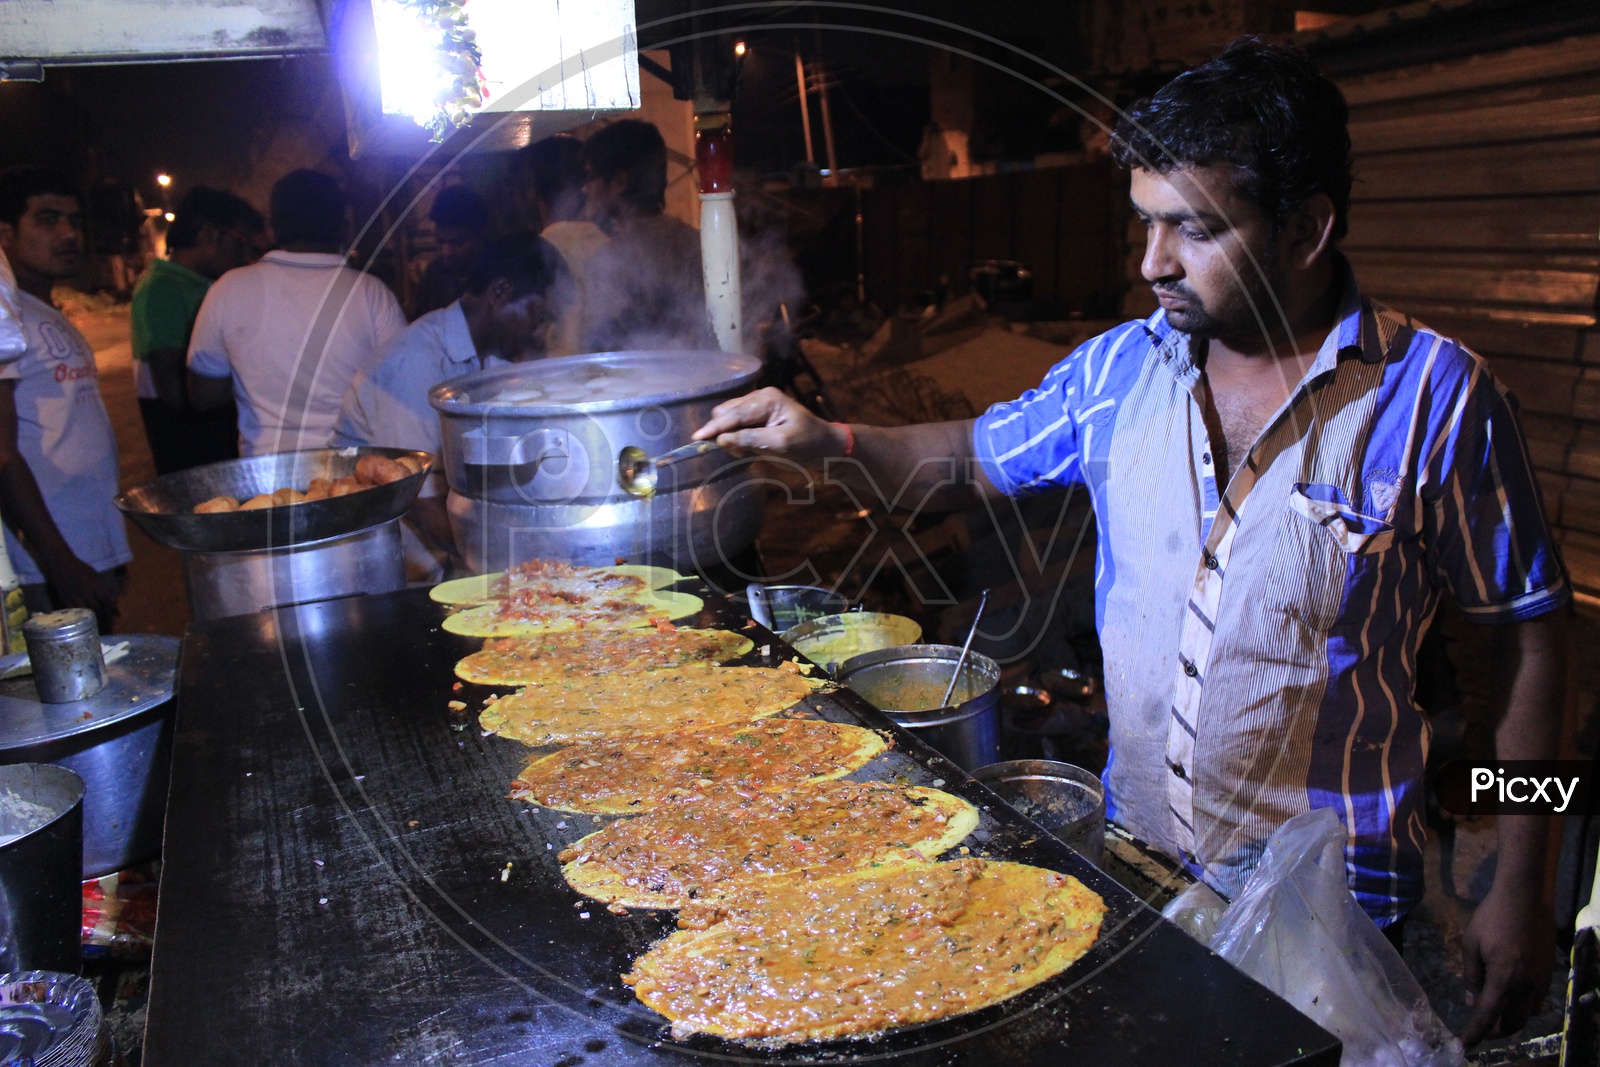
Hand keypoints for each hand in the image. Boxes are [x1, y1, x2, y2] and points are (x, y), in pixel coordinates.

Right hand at [42, 552, 120, 627]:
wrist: (61, 565)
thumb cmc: (81, 569)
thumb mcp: (95, 575)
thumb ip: (101, 587)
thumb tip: (110, 599)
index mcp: (95, 584)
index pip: (107, 599)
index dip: (113, 609)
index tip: (118, 615)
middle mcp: (86, 592)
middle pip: (98, 608)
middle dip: (105, 616)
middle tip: (110, 621)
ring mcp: (74, 596)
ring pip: (86, 611)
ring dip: (94, 617)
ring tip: (100, 622)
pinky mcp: (65, 599)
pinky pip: (74, 611)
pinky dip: (81, 616)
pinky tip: (85, 619)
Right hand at [691, 388, 845, 464]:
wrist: (827, 447)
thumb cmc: (809, 445)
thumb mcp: (782, 445)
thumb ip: (751, 440)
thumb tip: (722, 439)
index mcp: (767, 400)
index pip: (734, 413)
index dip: (715, 427)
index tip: (697, 438)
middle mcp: (759, 397)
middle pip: (726, 412)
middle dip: (723, 432)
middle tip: (738, 453)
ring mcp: (758, 405)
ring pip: (728, 418)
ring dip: (730, 436)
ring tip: (748, 452)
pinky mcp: (757, 416)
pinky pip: (736, 425)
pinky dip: (737, 438)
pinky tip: (750, 448)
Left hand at [1460, 881, 1552, 1045]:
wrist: (1525, 897)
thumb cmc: (1492, 917)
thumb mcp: (1471, 945)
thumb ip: (1471, 977)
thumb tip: (1471, 1002)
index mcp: (1504, 979)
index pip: (1488, 1016)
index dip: (1476, 1034)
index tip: (1465, 1046)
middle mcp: (1527, 985)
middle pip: (1514, 1022)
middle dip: (1496, 1030)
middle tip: (1480, 1027)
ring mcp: (1541, 980)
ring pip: (1528, 1013)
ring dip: (1511, 1018)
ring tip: (1493, 1010)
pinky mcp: (1549, 972)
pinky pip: (1537, 999)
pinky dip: (1523, 1005)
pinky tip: (1510, 995)